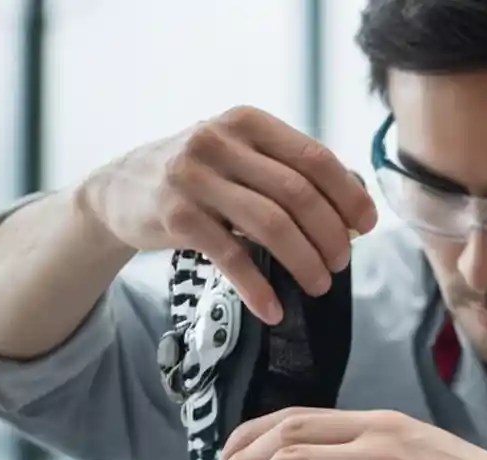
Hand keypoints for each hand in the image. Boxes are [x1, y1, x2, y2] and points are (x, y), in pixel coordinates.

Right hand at [76, 105, 377, 323]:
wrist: (118, 191)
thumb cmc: (199, 177)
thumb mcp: (240, 157)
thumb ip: (288, 172)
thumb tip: (354, 204)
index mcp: (248, 123)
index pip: (315, 158)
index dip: (349, 195)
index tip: (367, 226)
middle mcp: (219, 141)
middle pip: (298, 194)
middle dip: (330, 235)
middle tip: (342, 263)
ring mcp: (193, 177)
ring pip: (272, 225)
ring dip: (305, 262)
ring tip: (319, 285)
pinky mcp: (174, 216)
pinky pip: (231, 257)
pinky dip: (258, 288)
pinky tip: (274, 310)